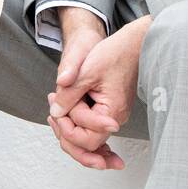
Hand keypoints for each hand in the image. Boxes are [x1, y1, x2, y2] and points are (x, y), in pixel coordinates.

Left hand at [46, 16, 151, 169]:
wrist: (133, 44)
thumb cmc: (115, 54)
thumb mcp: (86, 72)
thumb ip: (69, 95)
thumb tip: (56, 113)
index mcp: (112, 113)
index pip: (86, 140)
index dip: (67, 128)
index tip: (57, 108)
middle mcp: (114, 119)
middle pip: (86, 144)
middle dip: (66, 130)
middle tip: (54, 109)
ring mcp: (112, 116)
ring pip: (87, 136)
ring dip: (69, 125)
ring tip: (56, 104)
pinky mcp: (108, 110)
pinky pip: (92, 126)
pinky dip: (78, 123)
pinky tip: (65, 111)